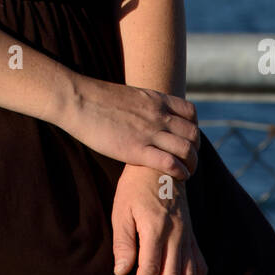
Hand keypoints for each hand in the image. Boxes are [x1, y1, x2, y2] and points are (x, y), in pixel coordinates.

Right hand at [60, 75, 199, 178]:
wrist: (79, 100)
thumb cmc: (96, 100)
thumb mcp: (129, 96)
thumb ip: (143, 106)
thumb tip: (145, 116)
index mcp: (156, 100)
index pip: (190, 113)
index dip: (193, 128)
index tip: (187, 140)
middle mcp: (158, 115)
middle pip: (193, 134)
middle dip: (195, 150)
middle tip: (189, 161)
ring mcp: (149, 132)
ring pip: (187, 150)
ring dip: (192, 164)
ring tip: (187, 173)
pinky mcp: (137, 149)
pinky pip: (170, 163)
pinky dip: (180, 172)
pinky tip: (178, 177)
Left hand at [112, 163, 207, 274]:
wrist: (163, 164)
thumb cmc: (136, 186)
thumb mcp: (122, 209)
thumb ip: (123, 242)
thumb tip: (123, 273)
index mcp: (157, 227)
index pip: (151, 268)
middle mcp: (178, 234)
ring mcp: (189, 236)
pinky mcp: (193, 237)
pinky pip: (201, 267)